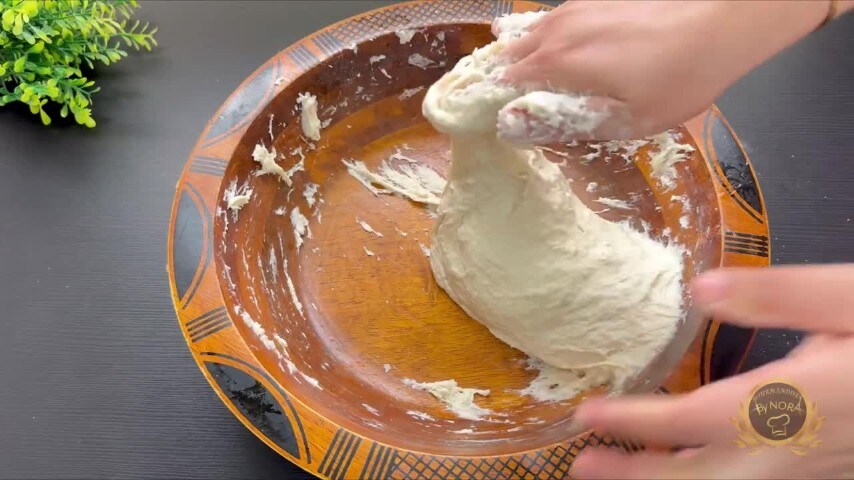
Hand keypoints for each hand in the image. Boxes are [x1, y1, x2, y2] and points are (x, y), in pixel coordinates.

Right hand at [495, 1, 832, 143]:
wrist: (725, 22)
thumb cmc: (679, 79)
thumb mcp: (626, 120)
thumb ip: (566, 123)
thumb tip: (514, 128)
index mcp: (560, 63)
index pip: (506, 82)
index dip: (495, 101)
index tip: (494, 119)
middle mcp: (560, 30)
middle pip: (512, 51)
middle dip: (504, 74)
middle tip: (505, 98)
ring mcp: (579, 8)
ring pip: (532, 29)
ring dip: (521, 51)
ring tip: (519, 70)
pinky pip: (555, 17)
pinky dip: (546, 33)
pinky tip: (554, 42)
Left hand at [570, 265, 853, 478]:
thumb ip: (780, 295)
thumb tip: (699, 290)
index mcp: (798, 402)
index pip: (695, 418)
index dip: (636, 422)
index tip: (585, 416)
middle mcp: (799, 446)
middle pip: (703, 476)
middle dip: (639, 476)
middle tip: (580, 466)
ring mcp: (817, 467)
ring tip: (617, 475)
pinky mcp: (831, 467)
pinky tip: (699, 467)